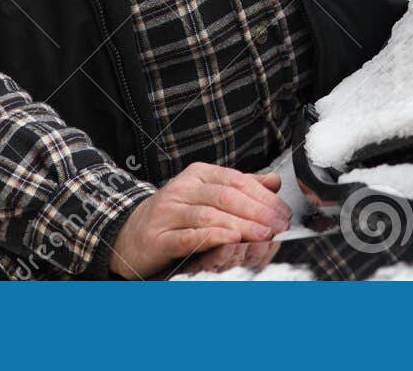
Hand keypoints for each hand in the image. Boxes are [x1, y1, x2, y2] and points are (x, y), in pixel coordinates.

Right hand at [109, 162, 290, 278]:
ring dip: (241, 224)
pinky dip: (212, 236)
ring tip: (263, 234)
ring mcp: (168, 212)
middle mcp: (182, 189)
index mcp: (197, 174)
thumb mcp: (207, 194)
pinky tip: (231, 238)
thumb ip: (240, 187)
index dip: (262, 195)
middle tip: (278, 224)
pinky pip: (189, 235)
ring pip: (209, 214)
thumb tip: (273, 181)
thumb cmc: (174, 216)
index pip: (235, 179)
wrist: (130, 235)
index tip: (282, 211)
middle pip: (226, 196)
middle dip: (257, 211)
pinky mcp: (159, 237)